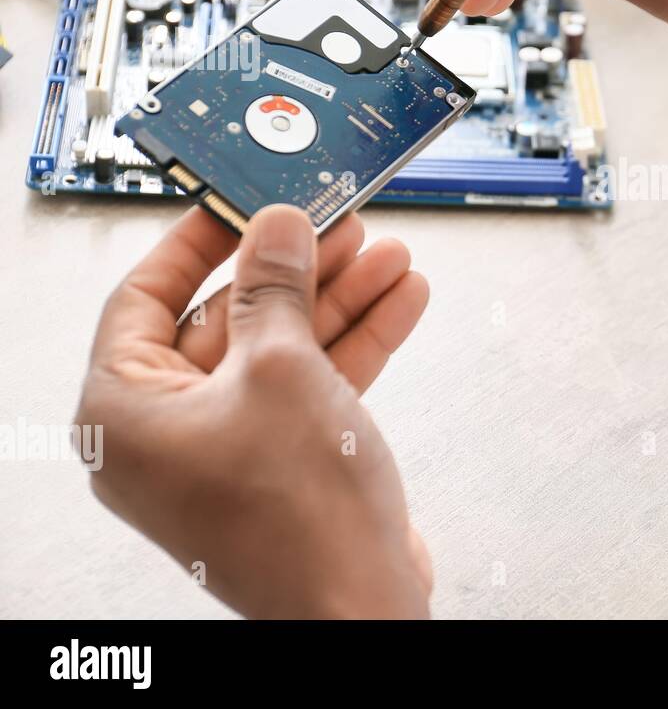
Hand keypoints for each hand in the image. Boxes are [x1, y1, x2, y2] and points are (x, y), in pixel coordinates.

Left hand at [76, 205, 433, 617]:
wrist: (359, 607)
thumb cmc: (299, 518)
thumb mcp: (283, 369)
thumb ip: (275, 287)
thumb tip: (275, 228)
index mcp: (128, 412)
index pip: (145, 297)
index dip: (199, 241)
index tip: (242, 201)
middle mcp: (169, 433)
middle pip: (228, 319)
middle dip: (295, 269)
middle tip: (336, 225)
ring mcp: (229, 450)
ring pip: (280, 350)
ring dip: (339, 300)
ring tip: (387, 254)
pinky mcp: (282, 463)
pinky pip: (310, 386)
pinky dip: (353, 345)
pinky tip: (398, 302)